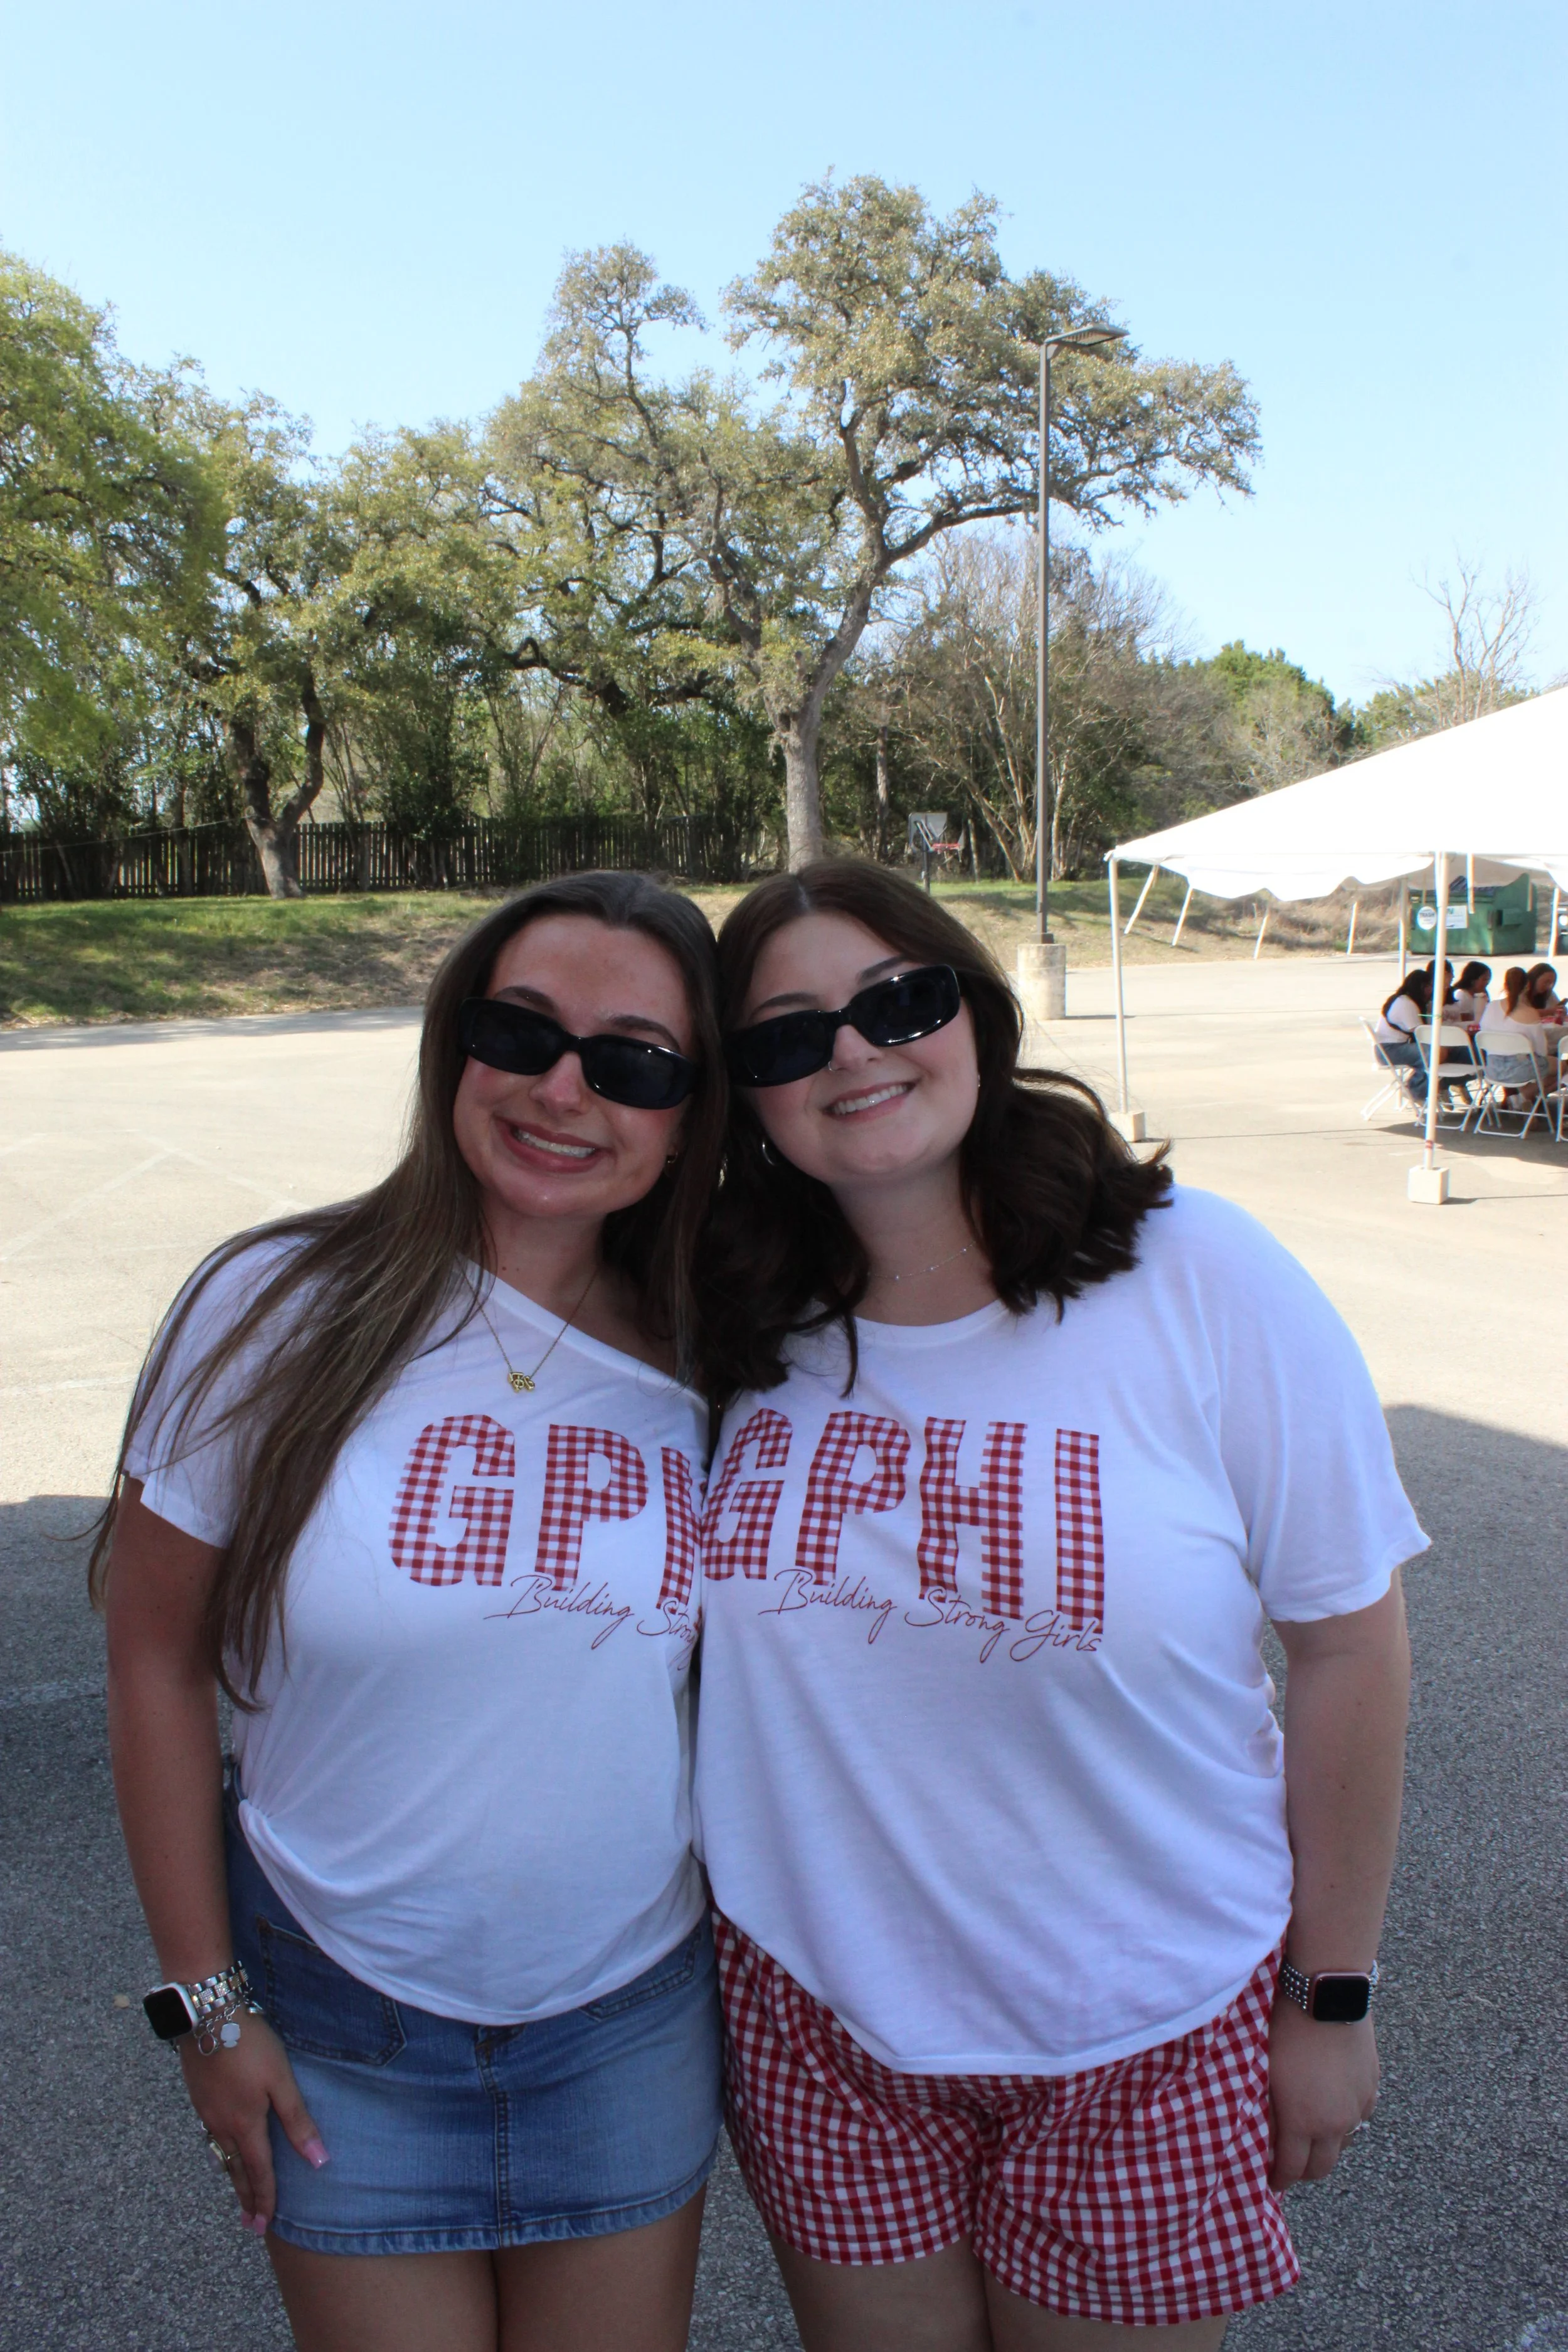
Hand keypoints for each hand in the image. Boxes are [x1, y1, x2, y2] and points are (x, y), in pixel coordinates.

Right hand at [179, 2012, 327, 2233]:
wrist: (206, 2016)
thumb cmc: (249, 2045)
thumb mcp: (281, 2080)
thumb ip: (297, 2120)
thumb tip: (318, 2160)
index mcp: (245, 2125)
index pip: (258, 2172)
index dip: (265, 2198)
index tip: (266, 2225)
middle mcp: (222, 2126)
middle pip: (236, 2170)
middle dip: (246, 2198)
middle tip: (251, 2225)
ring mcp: (207, 2112)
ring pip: (221, 2155)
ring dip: (233, 2178)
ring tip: (240, 2194)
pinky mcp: (199, 2098)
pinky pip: (212, 2137)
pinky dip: (221, 2154)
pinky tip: (224, 2150)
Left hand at [1267, 1998, 1378, 2190]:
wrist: (1325, 1996)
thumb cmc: (1284, 2029)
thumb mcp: (1265, 2072)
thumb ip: (1265, 2109)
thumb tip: (1262, 2133)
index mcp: (1303, 2123)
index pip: (1292, 2170)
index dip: (1280, 2179)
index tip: (1271, 2180)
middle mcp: (1335, 2123)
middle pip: (1323, 2168)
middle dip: (1305, 2171)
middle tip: (1291, 2165)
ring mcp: (1357, 2107)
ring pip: (1344, 2144)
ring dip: (1327, 2146)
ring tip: (1310, 2136)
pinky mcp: (1372, 2088)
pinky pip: (1360, 2118)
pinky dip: (1346, 2120)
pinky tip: (1333, 2108)